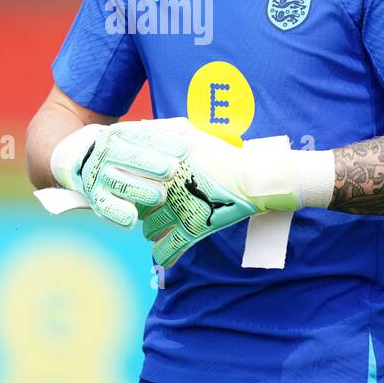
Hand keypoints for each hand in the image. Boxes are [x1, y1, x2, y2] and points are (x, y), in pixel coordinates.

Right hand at [49, 120, 189, 228]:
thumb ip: (160, 131)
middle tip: (171, 170)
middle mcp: (107, 154)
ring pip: (119, 183)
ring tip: (160, 195)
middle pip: (131, 159)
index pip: (145, 137)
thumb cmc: (124, 148)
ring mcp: (99, 176)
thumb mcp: (136, 134)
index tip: (186, 149)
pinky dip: (118, 214)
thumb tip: (183, 128)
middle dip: (152, 164)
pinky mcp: (95, 198)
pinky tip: (132, 219)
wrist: (84, 158)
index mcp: (120, 135)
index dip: (166, 143)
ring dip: (140, 190)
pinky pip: (105, 207)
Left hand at [137, 120, 316, 267]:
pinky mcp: (193, 230)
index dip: (133, 186)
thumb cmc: (223, 154)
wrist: (250, 177)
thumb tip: (140, 128)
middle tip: (147, 209)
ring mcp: (179, 212)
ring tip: (154, 230)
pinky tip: (162, 255)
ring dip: (150, 231)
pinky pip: (168, 250)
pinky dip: (163, 254)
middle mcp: (166, 190)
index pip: (134, 181)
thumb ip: (164, 131)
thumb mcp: (191, 134)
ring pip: (149, 229)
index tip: (135, 188)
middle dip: (141, 209)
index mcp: (163, 168)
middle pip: (139, 205)